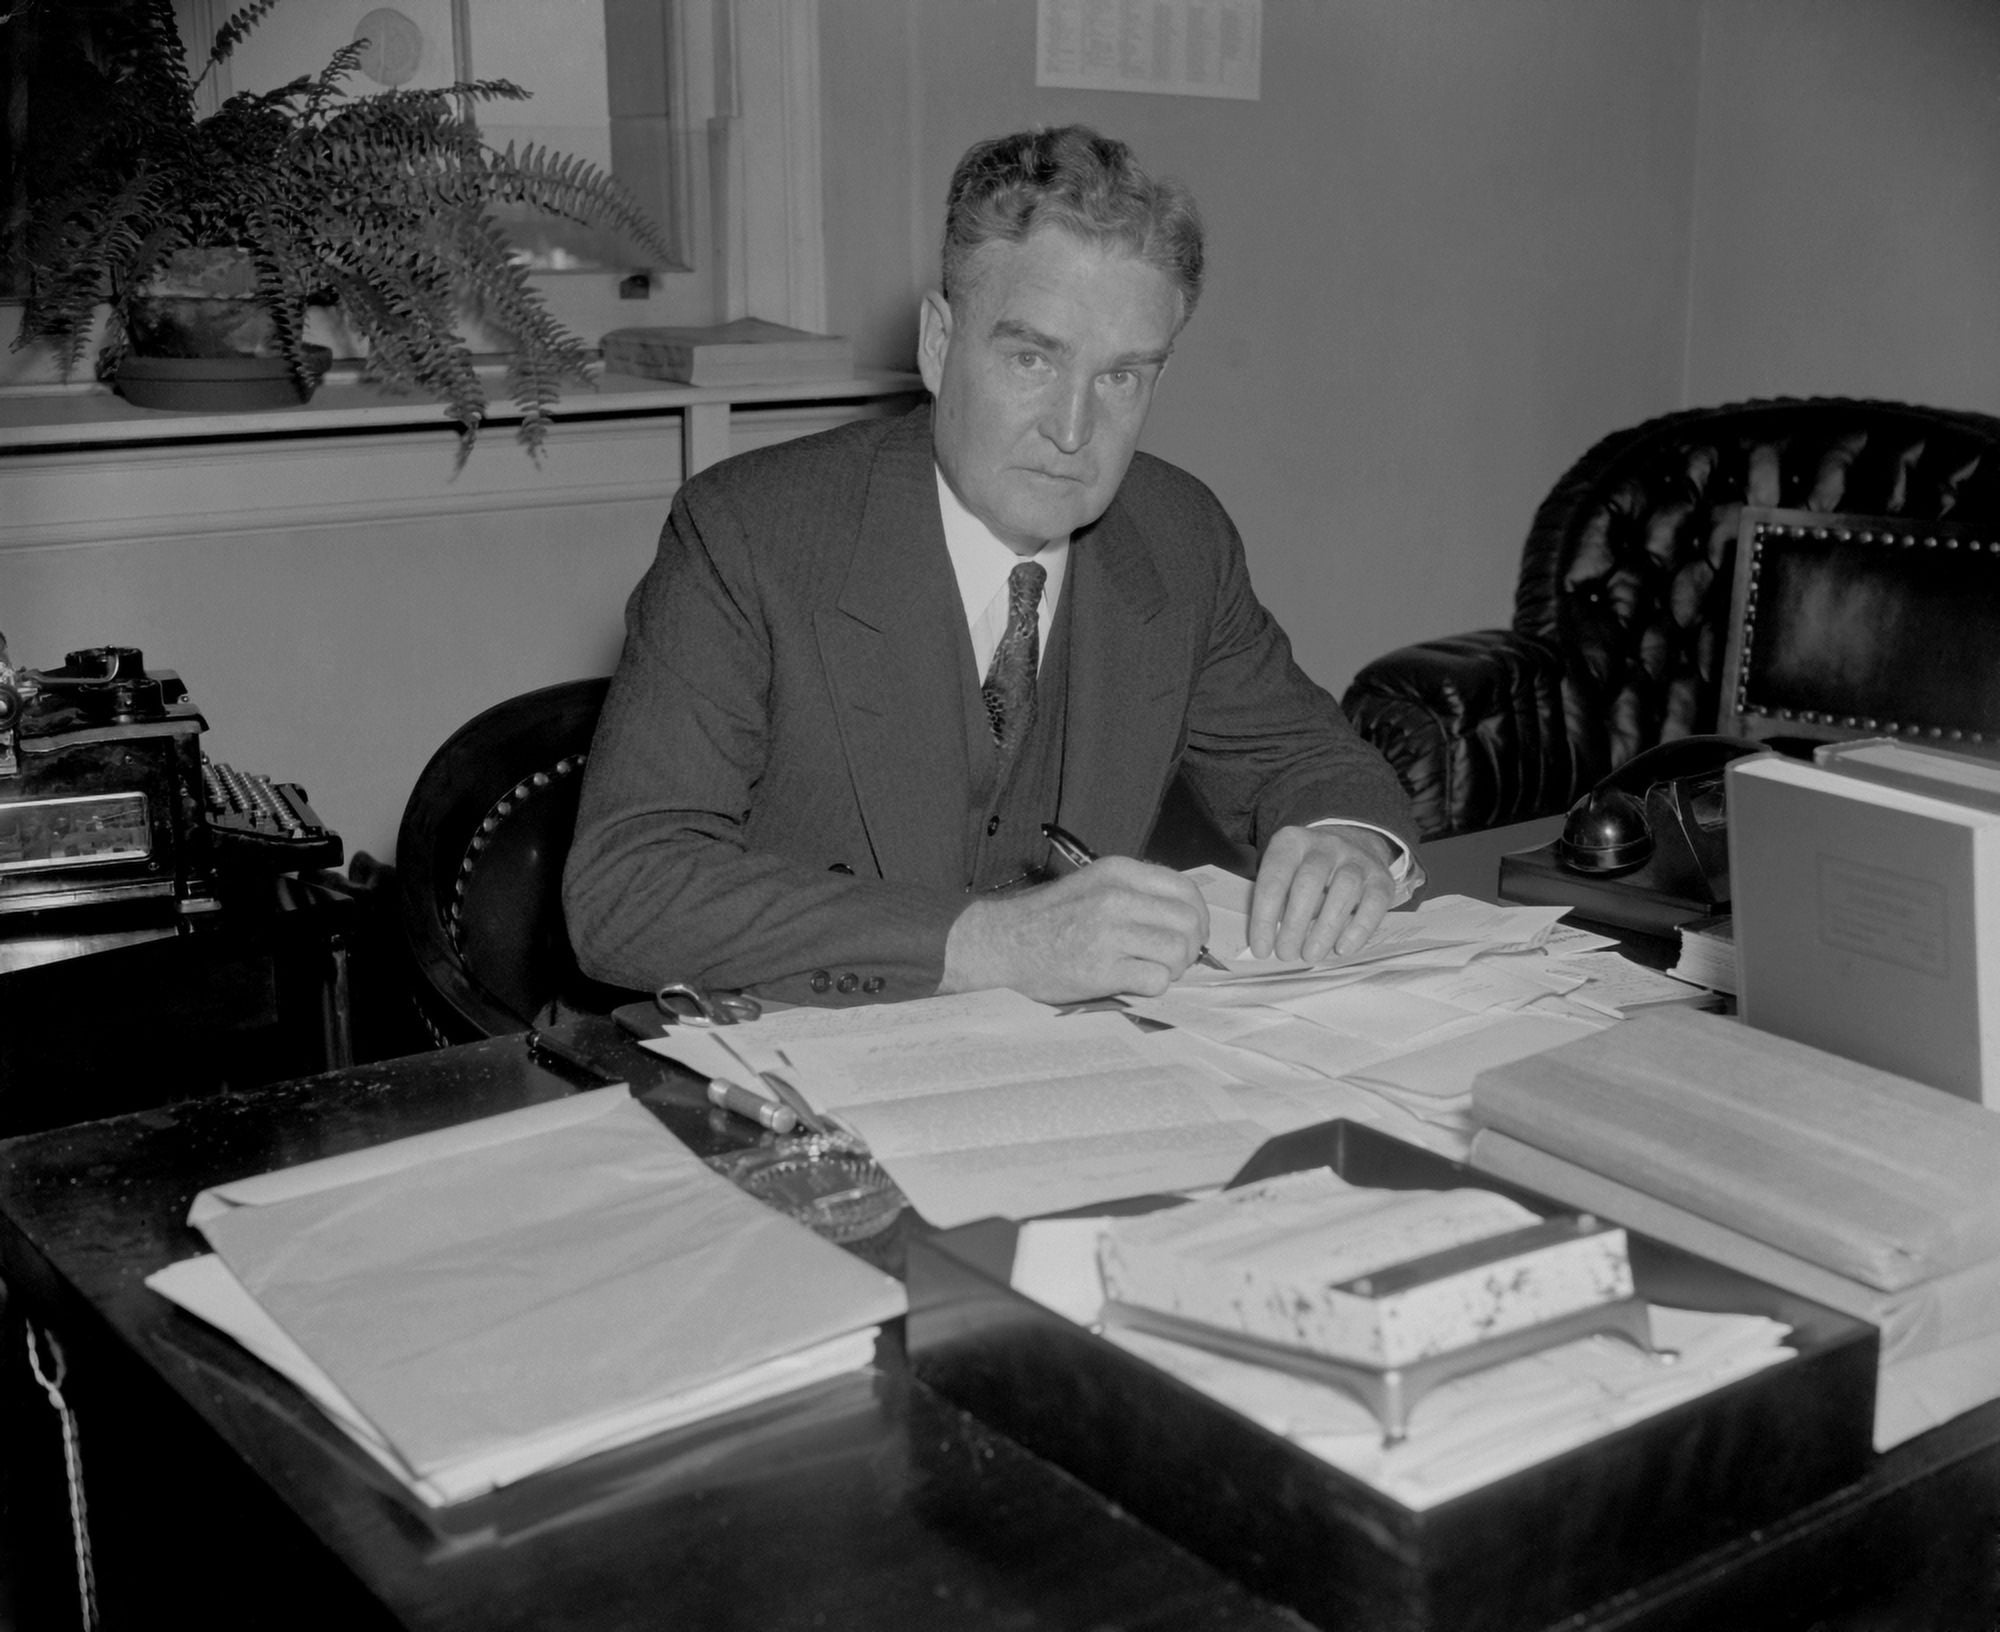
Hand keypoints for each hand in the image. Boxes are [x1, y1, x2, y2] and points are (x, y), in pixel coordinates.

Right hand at [941, 856, 1209, 1001]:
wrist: (1001, 943)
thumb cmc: (1049, 918)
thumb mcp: (1093, 886)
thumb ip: (1136, 893)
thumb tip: (1185, 917)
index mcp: (1118, 872)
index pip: (1186, 889)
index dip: (1198, 916)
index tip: (1189, 934)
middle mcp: (1116, 898)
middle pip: (1189, 923)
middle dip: (1190, 947)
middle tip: (1173, 960)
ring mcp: (1108, 934)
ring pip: (1178, 952)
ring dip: (1174, 968)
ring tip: (1152, 971)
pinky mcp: (1100, 969)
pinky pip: (1156, 980)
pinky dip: (1154, 986)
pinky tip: (1134, 983)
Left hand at [1248, 825, 1395, 962]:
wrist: (1353, 844)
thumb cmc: (1306, 870)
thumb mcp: (1284, 874)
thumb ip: (1276, 901)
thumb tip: (1272, 940)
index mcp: (1292, 842)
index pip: (1274, 879)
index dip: (1265, 917)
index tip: (1261, 949)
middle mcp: (1326, 845)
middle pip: (1309, 883)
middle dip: (1294, 924)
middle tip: (1286, 954)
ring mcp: (1357, 859)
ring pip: (1344, 890)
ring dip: (1325, 929)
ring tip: (1311, 955)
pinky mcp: (1381, 878)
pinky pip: (1374, 903)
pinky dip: (1358, 929)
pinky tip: (1342, 949)